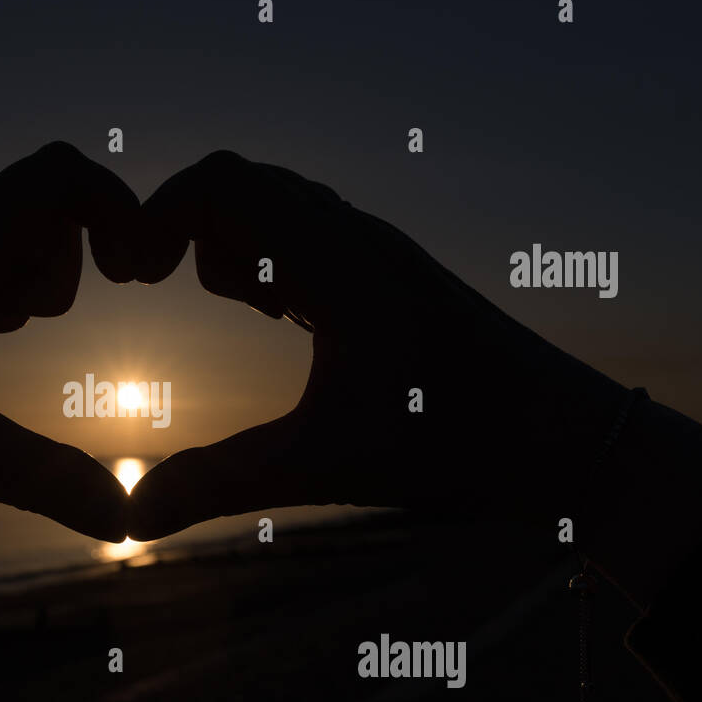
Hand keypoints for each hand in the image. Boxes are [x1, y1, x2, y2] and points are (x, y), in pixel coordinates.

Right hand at [127, 151, 629, 538]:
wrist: (571, 440)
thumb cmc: (459, 441)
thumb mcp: (325, 464)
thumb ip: (220, 485)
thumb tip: (129, 519)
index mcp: (335, 256)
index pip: (224, 182)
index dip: (159, 214)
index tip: (132, 276)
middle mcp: (357, 239)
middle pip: (246, 189)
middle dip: (187, 229)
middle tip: (152, 285)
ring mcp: (379, 259)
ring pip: (282, 214)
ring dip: (234, 245)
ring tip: (229, 308)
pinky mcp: (395, 287)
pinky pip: (314, 244)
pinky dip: (273, 263)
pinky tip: (275, 318)